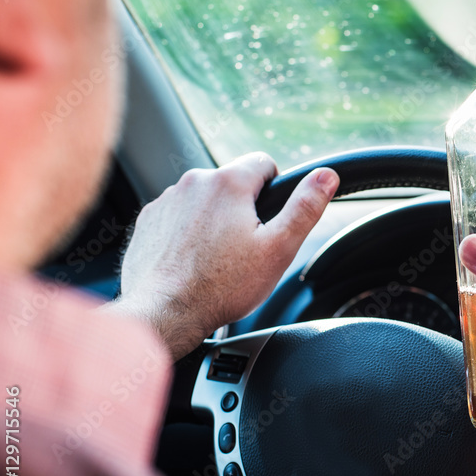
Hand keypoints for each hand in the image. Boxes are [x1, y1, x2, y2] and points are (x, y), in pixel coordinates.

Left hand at [106, 153, 338, 359]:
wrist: (165, 312)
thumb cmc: (222, 286)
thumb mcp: (278, 248)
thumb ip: (304, 207)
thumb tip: (326, 176)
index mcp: (228, 183)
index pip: (263, 163)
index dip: (275, 190)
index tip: (270, 220)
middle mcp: (193, 182)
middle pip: (233, 183)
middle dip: (243, 209)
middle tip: (246, 248)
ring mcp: (167, 200)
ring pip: (205, 200)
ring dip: (214, 219)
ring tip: (218, 258)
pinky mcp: (149, 220)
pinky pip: (179, 216)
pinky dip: (188, 232)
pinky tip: (193, 260)